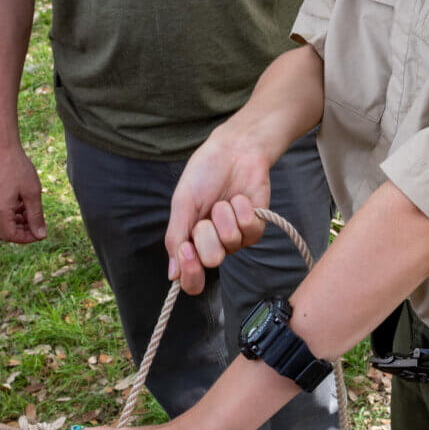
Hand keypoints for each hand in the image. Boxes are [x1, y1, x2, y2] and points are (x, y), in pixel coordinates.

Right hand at [0, 143, 44, 242]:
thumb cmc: (18, 168)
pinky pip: (1, 212)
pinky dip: (14, 212)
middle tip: (40, 224)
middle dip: (24, 231)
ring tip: (35, 212)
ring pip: (4, 222)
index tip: (42, 233)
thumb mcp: (32, 193)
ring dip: (20, 221)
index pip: (11, 236)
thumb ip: (37, 215)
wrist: (2, 147)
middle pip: (6, 231)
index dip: (27, 238)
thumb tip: (41, 235)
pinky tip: (26, 203)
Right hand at [166, 129, 268, 294]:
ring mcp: (235, 237)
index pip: (191, 279)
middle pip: (211, 261)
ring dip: (224, 216)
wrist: (234, 151)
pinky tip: (240, 198)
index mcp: (190, 241)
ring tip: (223, 200)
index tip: (187, 251)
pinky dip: (242, 210)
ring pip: (231, 244)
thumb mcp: (183, 203)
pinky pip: (249, 232)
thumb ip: (176, 237)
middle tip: (207, 212)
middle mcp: (214, 244)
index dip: (190, 273)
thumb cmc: (204, 173)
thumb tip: (173, 275)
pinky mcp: (255, 228)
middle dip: (207, 233)